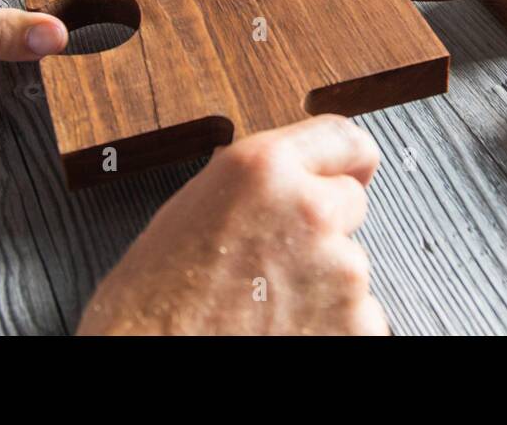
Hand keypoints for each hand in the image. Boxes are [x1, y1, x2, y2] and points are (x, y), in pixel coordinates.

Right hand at [78, 115, 387, 335]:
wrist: (148, 367)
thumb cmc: (153, 306)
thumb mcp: (193, 210)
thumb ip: (255, 186)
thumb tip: (286, 183)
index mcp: (264, 170)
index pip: (344, 139)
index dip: (347, 161)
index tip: (352, 171)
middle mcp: (310, 211)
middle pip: (350, 203)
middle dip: (324, 227)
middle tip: (275, 264)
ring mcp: (340, 271)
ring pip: (348, 266)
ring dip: (320, 284)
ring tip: (262, 308)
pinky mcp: (357, 325)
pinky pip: (357, 316)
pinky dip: (329, 326)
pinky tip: (280, 331)